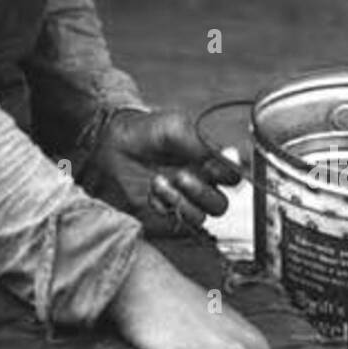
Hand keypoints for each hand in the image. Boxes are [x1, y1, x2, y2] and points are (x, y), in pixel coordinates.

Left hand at [86, 107, 242, 234]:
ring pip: (201, 217)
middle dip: (201, 193)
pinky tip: (150, 191)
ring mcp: (184, 201)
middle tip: (180, 176)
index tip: (208, 166)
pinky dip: (164, 207)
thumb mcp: (175, 126)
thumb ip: (201, 143)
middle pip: (221, 204)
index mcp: (209, 161)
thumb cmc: (146, 131)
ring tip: (158, 181)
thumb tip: (226, 155)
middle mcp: (201, 183)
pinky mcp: (166, 213)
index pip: (234, 177)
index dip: (225, 176)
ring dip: (181, 201)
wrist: (113, 144)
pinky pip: (176, 221)